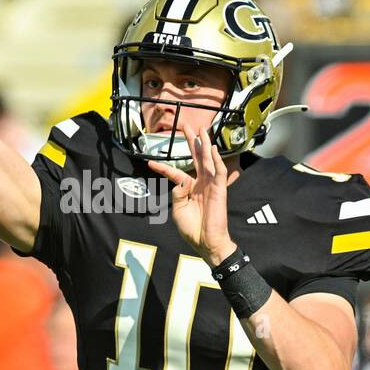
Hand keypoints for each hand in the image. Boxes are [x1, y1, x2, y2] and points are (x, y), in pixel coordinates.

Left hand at [146, 123, 238, 266]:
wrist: (206, 243)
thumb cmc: (193, 229)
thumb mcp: (178, 211)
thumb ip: (177, 194)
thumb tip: (181, 181)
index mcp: (190, 190)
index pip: (176, 173)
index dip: (163, 168)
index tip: (150, 162)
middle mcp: (201, 184)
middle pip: (196, 158)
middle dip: (192, 142)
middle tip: (187, 126)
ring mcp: (211, 185)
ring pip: (207, 160)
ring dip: (205, 144)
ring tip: (202, 130)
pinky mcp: (219, 190)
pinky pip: (219, 172)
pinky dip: (216, 160)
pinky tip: (212, 149)